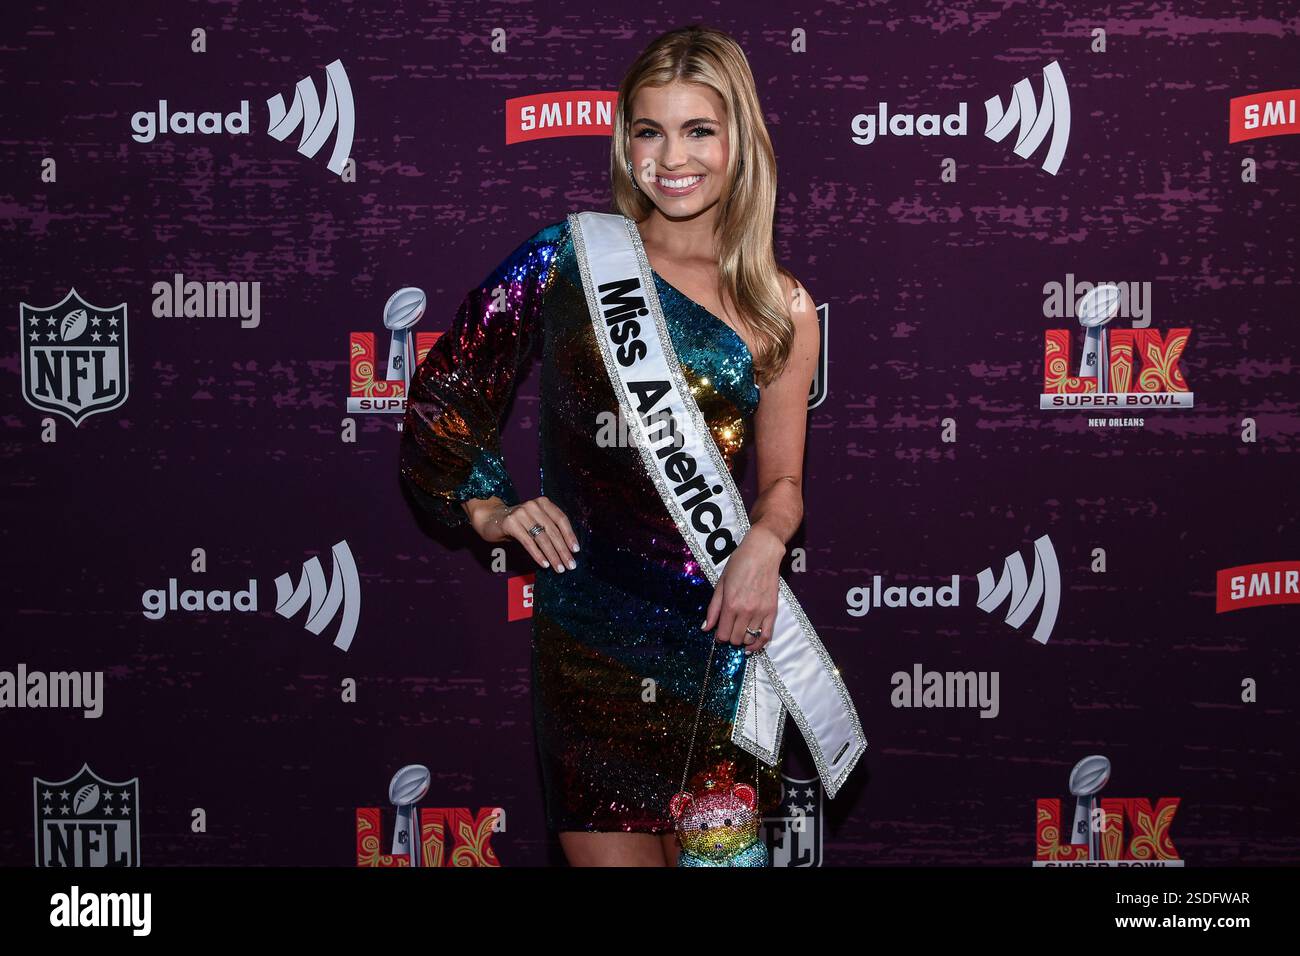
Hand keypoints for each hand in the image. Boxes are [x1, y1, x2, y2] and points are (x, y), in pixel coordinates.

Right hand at [467, 496, 579, 571]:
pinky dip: (538, 555)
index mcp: (543, 503)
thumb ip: (550, 529)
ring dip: (552, 555)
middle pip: (553, 530)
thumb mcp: (536, 522)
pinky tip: (544, 564)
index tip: (576, 550)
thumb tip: (568, 550)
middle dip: (563, 550)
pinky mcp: (510, 523)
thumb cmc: (518, 524)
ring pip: (542, 538)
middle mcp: (533, 506)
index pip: (561, 519)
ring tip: (559, 568)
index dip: (570, 535)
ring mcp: (521, 513)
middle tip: (570, 565)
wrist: (490, 518)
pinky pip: (528, 542)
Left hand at [701, 526, 784, 654]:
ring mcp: (760, 612)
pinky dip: (758, 645)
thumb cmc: (739, 563)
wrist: (762, 552)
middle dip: (729, 637)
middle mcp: (745, 611)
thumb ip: (713, 608)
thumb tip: (706, 628)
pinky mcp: (772, 611)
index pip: (722, 635)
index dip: (718, 636)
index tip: (718, 632)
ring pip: (749, 639)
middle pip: (735, 639)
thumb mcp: (720, 584)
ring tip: (740, 631)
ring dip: (742, 638)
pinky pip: (766, 636)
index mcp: (730, 604)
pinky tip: (752, 647)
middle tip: (729, 629)